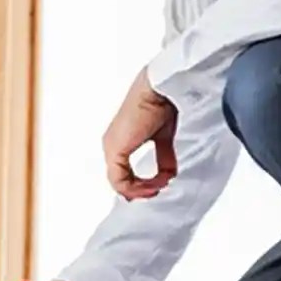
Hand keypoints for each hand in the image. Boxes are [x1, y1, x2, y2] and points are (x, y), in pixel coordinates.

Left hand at [103, 67, 177, 200]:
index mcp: (121, 140)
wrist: (160, 90)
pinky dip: (137, 187)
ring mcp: (112, 147)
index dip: (140, 185)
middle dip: (140, 190)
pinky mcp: (116, 150)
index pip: (124, 173)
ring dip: (141, 189)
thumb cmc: (162, 104)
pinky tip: (153, 184)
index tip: (159, 185)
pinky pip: (120, 181)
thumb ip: (164, 157)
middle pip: (120, 180)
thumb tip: (168, 174)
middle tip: (157, 190)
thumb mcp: (165, 137)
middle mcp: (112, 144)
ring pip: (119, 183)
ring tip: (157, 187)